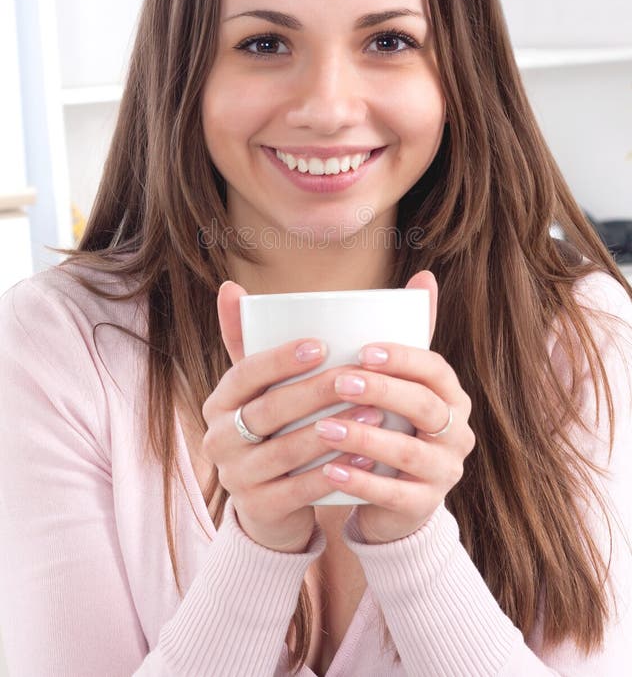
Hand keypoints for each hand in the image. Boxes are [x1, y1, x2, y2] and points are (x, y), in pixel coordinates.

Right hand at [201, 281, 385, 552]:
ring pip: (285, 450)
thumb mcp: (261, 387)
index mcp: (221, 400)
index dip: (280, 358)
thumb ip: (251, 338)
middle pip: (268, 410)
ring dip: (332, 432)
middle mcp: (218, 437)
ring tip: (375, 414)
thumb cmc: (275, 427)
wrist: (269, 503)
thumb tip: (230, 284)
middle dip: (315, 392)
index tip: (322, 344)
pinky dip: (332, 475)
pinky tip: (365, 459)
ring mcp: (235, 476)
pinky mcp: (258, 509)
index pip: (245, 372)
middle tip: (358, 377)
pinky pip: (298, 490)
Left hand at [314, 270, 475, 543]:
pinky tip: (329, 471)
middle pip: (427, 406)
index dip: (404, 358)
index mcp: (448, 395)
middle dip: (383, 392)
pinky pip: (397, 495)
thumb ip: (400, 332)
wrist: (389, 495)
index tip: (363, 349)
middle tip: (339, 382)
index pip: (436, 369)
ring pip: (413, 453)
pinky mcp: (425, 507)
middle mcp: (456, 431)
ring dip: (368, 438)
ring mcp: (445, 472)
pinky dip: (363, 483)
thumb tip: (424, 273)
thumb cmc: (385, 421)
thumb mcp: (391, 381)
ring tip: (324, 428)